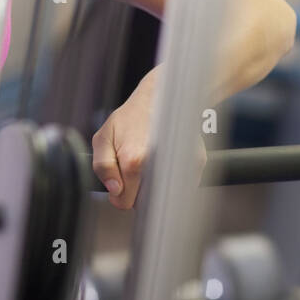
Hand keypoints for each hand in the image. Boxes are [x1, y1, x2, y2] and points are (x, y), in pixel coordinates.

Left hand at [91, 74, 206, 210]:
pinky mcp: (196, 163)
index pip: (125, 203)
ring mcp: (180, 164)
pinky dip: (171, 179)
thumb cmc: (130, 118)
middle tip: (134, 168)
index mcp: (134, 160)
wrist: (162, 97)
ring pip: (164, 196)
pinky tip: (164, 161)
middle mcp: (159, 164)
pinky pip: (180, 186)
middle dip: (137, 192)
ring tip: (149, 164)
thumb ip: (103, 167)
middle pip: (145, 203)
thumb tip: (115, 191)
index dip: (119, 194)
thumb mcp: (104, 137)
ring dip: (155, 187)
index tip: (120, 181)